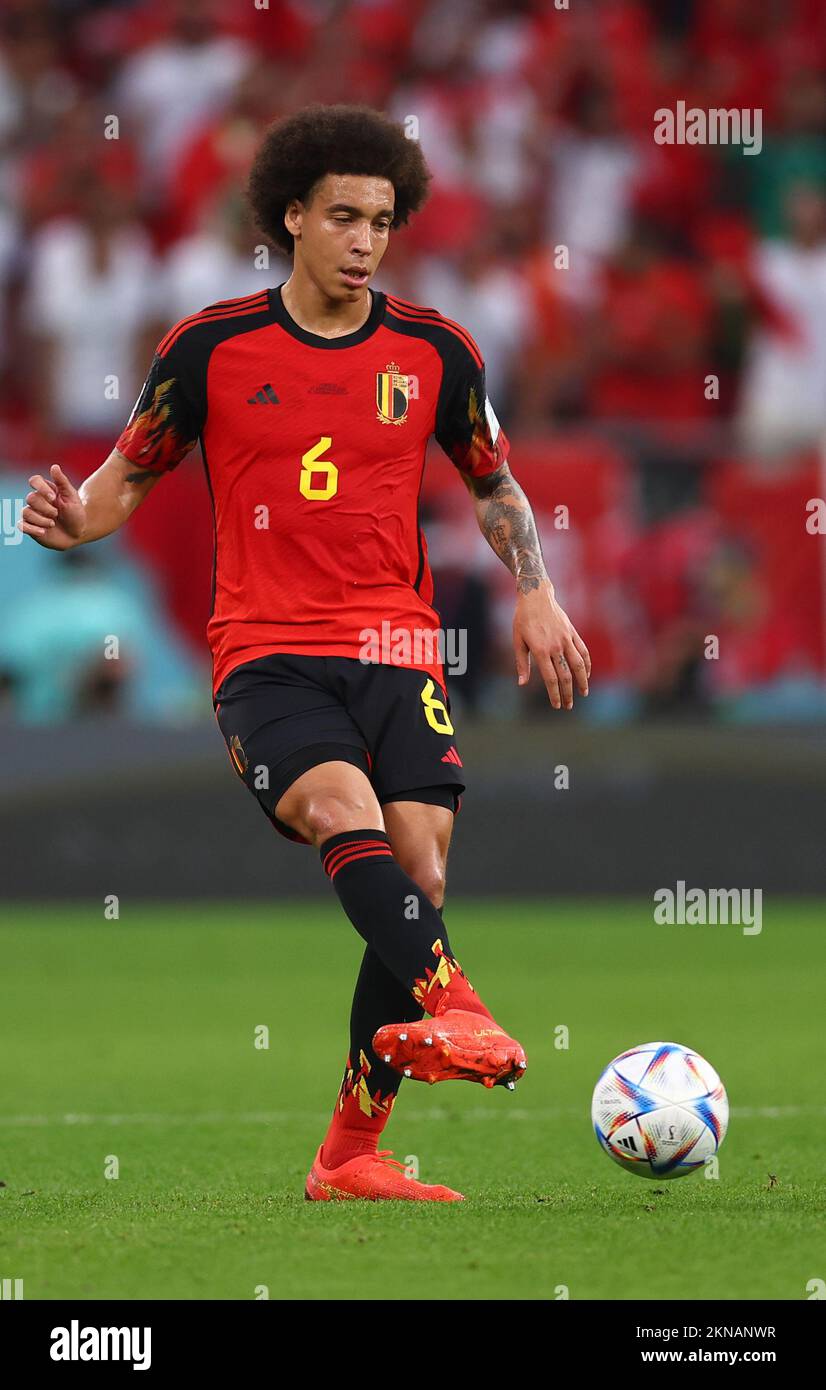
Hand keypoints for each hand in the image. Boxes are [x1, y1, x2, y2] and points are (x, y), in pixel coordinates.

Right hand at [18, 464, 84, 549]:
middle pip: (30, 498)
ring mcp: (32, 514)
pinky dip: (31, 529)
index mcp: (46, 490)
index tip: (53, 497)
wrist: (77, 533)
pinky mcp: (30, 527)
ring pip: (25, 512)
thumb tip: (54, 466)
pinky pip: (21, 525)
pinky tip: (43, 532)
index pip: (35, 481)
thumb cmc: (75, 513)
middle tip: (57, 514)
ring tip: (53, 524)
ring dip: (40, 520)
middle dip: (45, 507)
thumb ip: (62, 482)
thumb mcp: (72, 497)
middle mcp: (37, 501)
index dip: (41, 488)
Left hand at [513, 580, 590, 709]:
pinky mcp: (572, 632)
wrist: (536, 595)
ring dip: (582, 681)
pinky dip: (586, 664)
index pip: (550, 678)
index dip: (555, 694)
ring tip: (583, 693)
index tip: (557, 705)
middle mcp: (555, 646)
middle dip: (568, 693)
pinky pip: (583, 651)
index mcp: (540, 650)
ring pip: (578, 665)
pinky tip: (585, 674)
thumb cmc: (523, 619)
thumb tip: (522, 684)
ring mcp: (566, 639)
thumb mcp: (517, 641)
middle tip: (568, 706)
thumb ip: (521, 663)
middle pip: (566, 675)